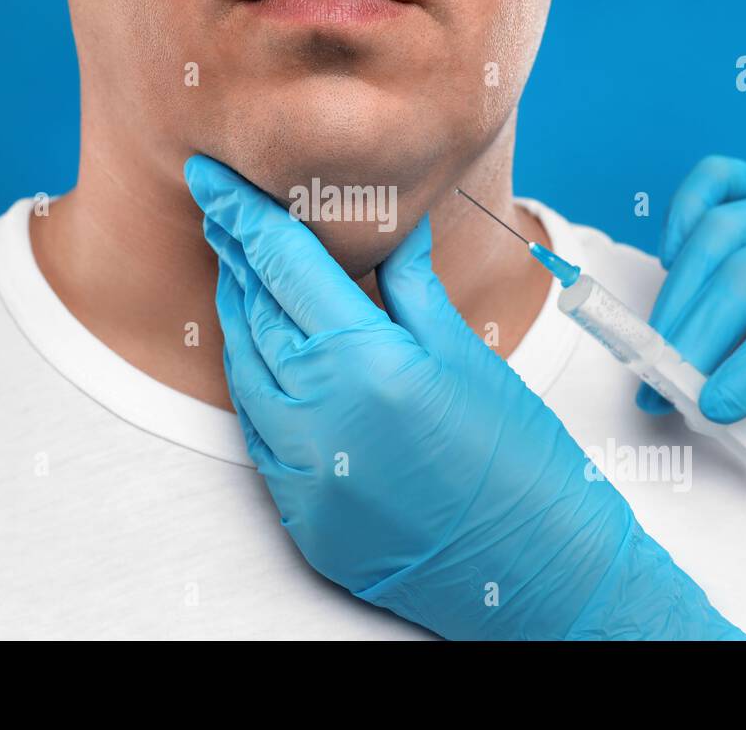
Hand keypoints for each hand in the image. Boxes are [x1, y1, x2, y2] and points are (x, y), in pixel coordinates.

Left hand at [186, 155, 744, 639]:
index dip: (240, 211)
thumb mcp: (465, 353)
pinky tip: (261, 353)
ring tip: (236, 271)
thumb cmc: (518, 456)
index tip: (210, 175)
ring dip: (237, 314)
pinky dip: (253, 379)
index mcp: (362, 360)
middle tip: (219, 210)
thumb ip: (408, 284)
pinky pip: (255, 427)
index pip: (280, 263)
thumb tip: (389, 224)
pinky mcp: (299, 511)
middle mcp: (314, 413)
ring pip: (243, 368)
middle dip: (233, 254)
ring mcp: (299, 469)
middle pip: (252, 309)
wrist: (535, 571)